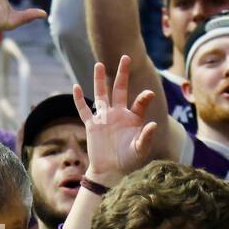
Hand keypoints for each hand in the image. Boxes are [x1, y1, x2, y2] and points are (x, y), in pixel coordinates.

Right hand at [75, 55, 156, 189]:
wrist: (111, 171)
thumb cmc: (129, 161)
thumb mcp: (140, 150)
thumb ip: (146, 137)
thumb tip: (152, 124)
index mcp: (133, 118)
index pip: (139, 102)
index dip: (143, 98)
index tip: (148, 94)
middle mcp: (118, 114)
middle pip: (119, 89)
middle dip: (122, 74)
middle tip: (126, 57)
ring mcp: (104, 118)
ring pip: (101, 95)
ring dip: (99, 80)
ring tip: (99, 64)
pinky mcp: (92, 125)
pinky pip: (84, 110)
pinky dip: (79, 100)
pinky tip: (75, 87)